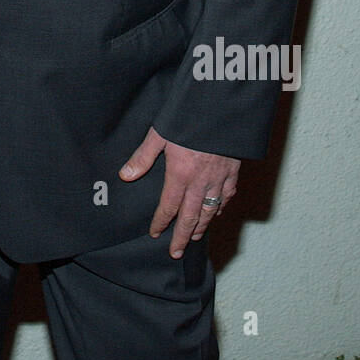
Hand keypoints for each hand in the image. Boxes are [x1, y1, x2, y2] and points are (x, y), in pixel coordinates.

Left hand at [119, 126, 239, 257]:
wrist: (220, 107)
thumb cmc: (188, 117)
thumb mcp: (160, 134)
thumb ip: (143, 156)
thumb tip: (126, 175)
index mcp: (180, 173)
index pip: (168, 206)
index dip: (161, 222)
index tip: (155, 233)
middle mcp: (200, 181)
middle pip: (190, 217)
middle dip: (182, 237)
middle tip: (176, 253)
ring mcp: (218, 178)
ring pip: (210, 210)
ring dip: (201, 226)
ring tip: (194, 238)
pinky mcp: (233, 171)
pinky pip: (227, 195)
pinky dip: (221, 207)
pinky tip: (218, 213)